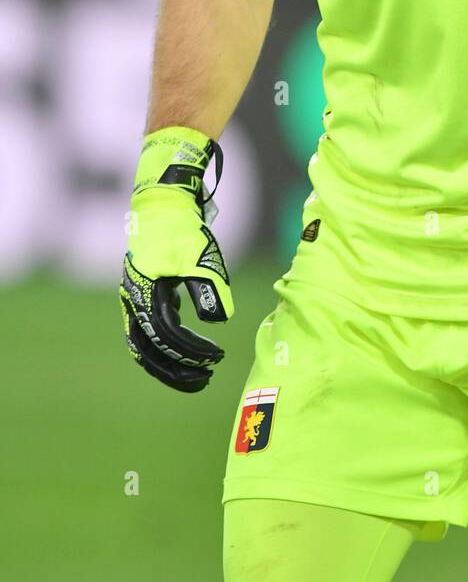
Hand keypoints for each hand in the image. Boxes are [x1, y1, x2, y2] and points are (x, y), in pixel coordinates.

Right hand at [119, 129, 232, 391]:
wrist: (162, 201)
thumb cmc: (182, 227)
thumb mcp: (201, 256)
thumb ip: (209, 288)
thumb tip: (219, 320)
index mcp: (146, 294)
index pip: (168, 337)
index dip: (193, 351)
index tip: (217, 358)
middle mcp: (134, 300)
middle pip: (149, 350)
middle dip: (176, 369)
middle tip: (204, 379)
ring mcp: (134, 297)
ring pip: (144, 344)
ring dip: (167, 363)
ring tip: (195, 374)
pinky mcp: (142, 292)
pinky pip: (145, 331)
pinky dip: (162, 347)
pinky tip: (185, 350)